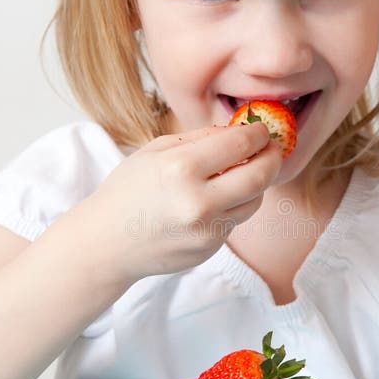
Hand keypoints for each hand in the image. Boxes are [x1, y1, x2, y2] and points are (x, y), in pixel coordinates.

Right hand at [80, 121, 280, 285]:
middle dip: (272, 157)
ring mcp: (207, 230)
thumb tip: (240, 131)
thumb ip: (200, 138)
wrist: (105, 243)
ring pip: (254, 200)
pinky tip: (216, 198)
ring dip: (256, 183)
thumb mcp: (155, 151)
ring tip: (244, 170)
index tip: (261, 129)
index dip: (258, 134)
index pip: (240, 145)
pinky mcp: (210, 248)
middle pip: (260, 175)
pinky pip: (235, 220)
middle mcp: (198, 201)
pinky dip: (233, 205)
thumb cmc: (127, 191)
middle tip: (272, 148)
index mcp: (180, 168)